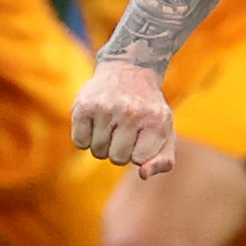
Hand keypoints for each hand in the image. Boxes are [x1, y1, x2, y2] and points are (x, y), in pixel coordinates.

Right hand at [71, 59, 177, 176]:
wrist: (129, 71)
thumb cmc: (148, 110)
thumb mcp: (165, 133)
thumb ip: (163, 160)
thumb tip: (143, 174)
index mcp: (156, 121)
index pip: (138, 160)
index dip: (137, 152)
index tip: (141, 135)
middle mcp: (132, 112)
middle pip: (116, 158)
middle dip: (119, 149)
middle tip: (124, 129)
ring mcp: (106, 108)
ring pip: (97, 151)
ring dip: (102, 143)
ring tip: (110, 123)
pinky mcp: (84, 106)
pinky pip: (80, 142)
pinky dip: (85, 137)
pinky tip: (95, 121)